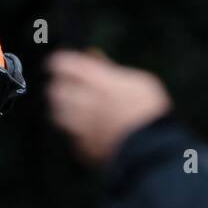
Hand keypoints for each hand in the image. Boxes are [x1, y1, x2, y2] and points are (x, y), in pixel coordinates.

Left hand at [45, 49, 172, 166]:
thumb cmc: (149, 111)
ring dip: (62, 109)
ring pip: (57, 114)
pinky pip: (71, 136)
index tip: (57, 63)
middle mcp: (84, 103)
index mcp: (98, 82)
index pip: (64, 65)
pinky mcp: (82, 148)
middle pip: (55, 90)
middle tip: (66, 86)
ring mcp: (80, 127)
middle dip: (58, 86)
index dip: (59, 62)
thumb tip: (93, 56)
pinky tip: (86, 131)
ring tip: (73, 109)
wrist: (151, 150)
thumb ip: (112, 70)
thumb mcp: (138, 81)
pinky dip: (75, 132)